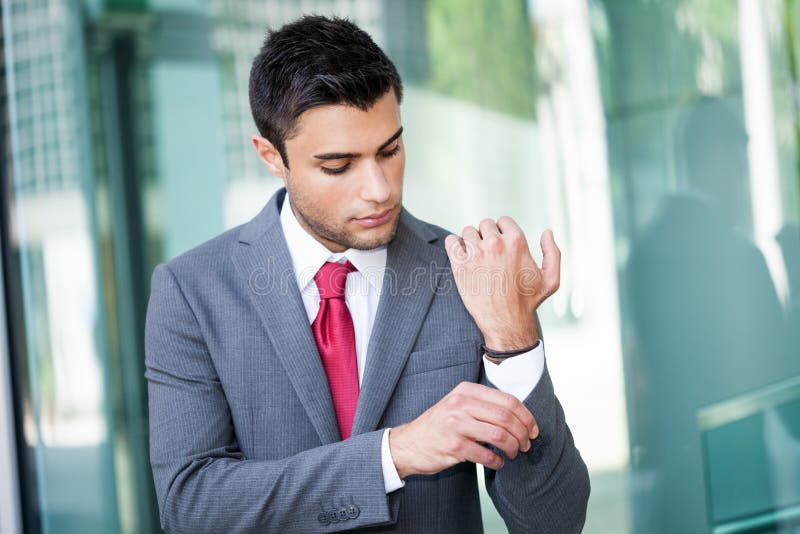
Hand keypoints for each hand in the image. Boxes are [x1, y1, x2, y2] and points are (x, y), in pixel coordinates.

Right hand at [389, 381, 538, 477]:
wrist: (409, 443)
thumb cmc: (440, 425)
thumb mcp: (458, 405)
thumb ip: (484, 405)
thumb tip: (520, 417)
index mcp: (467, 391)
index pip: (508, 400)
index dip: (526, 416)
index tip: (533, 429)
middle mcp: (461, 404)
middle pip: (506, 418)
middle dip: (522, 434)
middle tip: (525, 445)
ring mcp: (456, 424)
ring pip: (499, 435)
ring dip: (512, 448)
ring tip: (513, 454)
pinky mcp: (453, 446)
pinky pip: (486, 455)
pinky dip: (497, 461)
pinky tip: (497, 463)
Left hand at [444, 218, 560, 350]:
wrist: (506, 322)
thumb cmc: (528, 302)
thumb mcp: (551, 279)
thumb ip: (553, 252)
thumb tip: (547, 232)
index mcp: (516, 241)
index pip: (503, 221)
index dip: (503, 232)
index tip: (502, 246)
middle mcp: (495, 243)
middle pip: (485, 224)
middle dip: (487, 236)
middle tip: (489, 254)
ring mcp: (475, 253)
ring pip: (467, 231)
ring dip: (471, 241)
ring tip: (476, 257)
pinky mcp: (460, 264)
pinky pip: (451, 242)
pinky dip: (455, 246)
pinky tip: (462, 257)